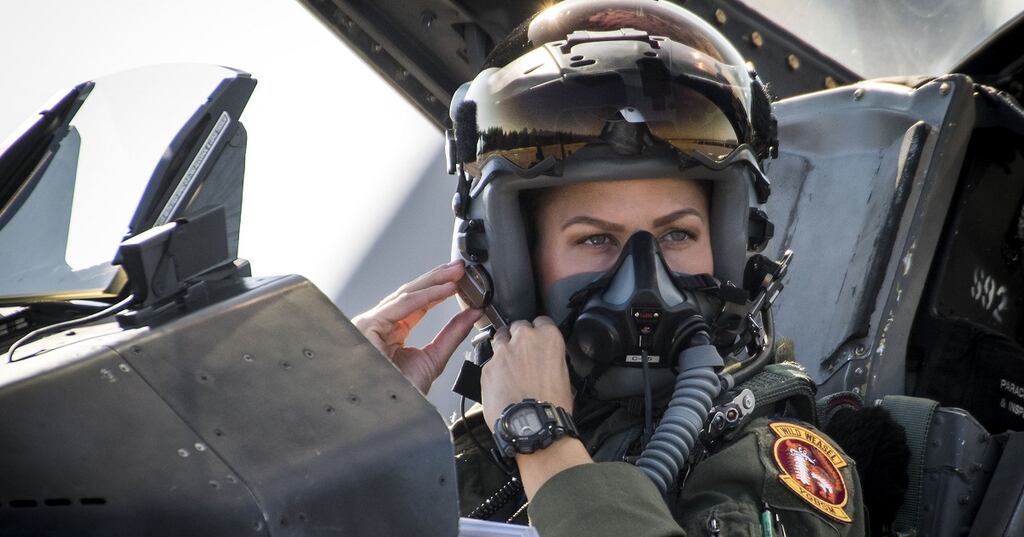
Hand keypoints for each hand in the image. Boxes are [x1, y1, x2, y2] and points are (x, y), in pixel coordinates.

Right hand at [353, 260, 482, 393]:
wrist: (386, 413)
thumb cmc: (400, 393)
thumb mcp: (433, 358)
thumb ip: (452, 334)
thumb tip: (473, 314)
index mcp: (392, 331)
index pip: (418, 303)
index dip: (440, 289)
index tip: (461, 280)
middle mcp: (380, 324)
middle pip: (411, 293)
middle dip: (438, 278)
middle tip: (461, 268)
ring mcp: (372, 324)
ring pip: (406, 294)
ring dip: (434, 281)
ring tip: (456, 274)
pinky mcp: (369, 325)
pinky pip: (401, 305)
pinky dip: (425, 296)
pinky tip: (444, 289)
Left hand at [482, 317, 590, 499]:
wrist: (532, 426)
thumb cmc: (554, 405)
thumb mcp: (565, 376)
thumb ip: (553, 359)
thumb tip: (548, 360)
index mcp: (548, 337)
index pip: (542, 320)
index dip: (540, 331)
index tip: (539, 340)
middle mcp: (523, 339)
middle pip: (517, 326)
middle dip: (519, 337)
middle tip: (523, 354)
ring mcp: (501, 352)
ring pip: (499, 339)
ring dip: (503, 348)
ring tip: (508, 366)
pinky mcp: (486, 368)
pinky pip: (489, 362)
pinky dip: (494, 370)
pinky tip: (500, 385)